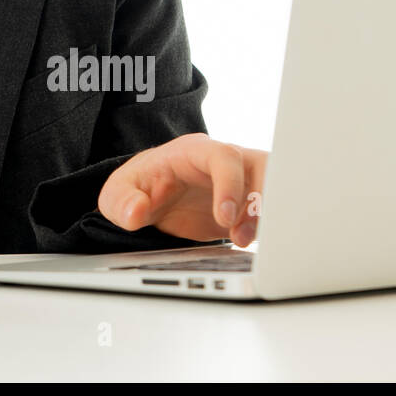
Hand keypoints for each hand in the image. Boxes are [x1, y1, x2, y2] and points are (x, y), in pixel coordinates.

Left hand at [97, 133, 266, 245]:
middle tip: (243, 235)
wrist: (152, 194)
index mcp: (195, 151)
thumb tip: (134, 212)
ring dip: (269, 216)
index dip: (230, 184)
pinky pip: (274, 210)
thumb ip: (121, 200)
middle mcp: (225, 163)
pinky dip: (270, 227)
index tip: (225, 217)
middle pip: (263, 167)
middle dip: (262, 199)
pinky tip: (253, 244)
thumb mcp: (120, 191)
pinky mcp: (250, 205)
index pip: (224, 157)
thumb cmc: (141, 184)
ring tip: (244, 241)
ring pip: (276, 187)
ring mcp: (242, 182)